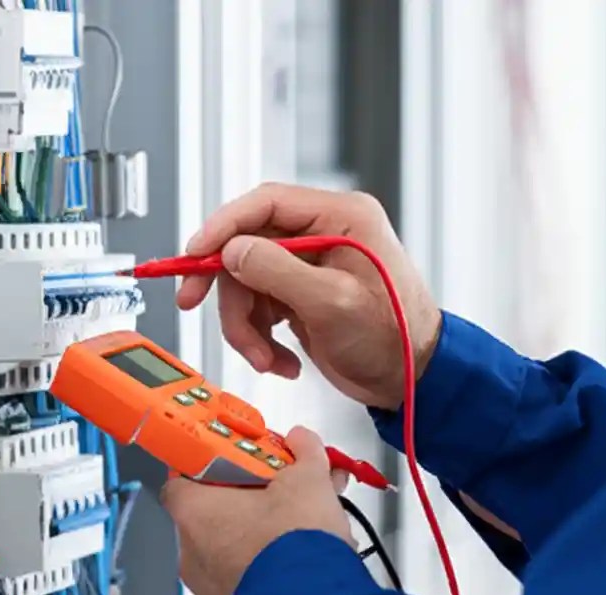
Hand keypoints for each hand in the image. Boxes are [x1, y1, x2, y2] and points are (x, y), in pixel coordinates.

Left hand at [160, 427, 354, 594]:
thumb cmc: (292, 547)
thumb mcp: (307, 481)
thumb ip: (304, 454)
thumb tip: (303, 442)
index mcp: (195, 512)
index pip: (183, 475)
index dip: (215, 462)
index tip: (241, 456)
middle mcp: (192, 552)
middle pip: (216, 512)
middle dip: (256, 497)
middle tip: (289, 488)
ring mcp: (211, 588)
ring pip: (235, 547)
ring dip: (267, 532)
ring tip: (310, 524)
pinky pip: (249, 578)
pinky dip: (273, 564)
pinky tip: (307, 557)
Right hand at [177, 184, 441, 409]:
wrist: (412, 381)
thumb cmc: (397, 338)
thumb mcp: (334, 303)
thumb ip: (279, 271)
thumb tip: (233, 251)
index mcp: (343, 218)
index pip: (266, 203)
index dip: (224, 225)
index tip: (194, 252)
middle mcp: (325, 235)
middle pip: (247, 246)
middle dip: (227, 287)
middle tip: (193, 302)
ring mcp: (311, 267)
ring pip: (247, 283)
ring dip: (246, 326)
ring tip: (266, 357)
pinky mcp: (302, 297)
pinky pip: (259, 309)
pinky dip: (260, 339)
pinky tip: (283, 361)